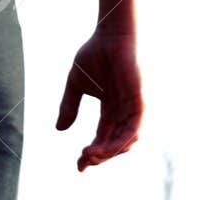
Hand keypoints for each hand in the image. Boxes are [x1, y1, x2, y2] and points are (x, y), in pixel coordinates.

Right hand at [57, 29, 142, 171]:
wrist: (111, 34)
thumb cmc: (95, 53)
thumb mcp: (75, 84)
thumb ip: (69, 106)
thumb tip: (59, 129)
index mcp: (110, 109)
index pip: (102, 139)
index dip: (91, 154)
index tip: (79, 166)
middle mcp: (123, 112)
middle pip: (113, 144)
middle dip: (99, 157)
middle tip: (83, 161)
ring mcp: (132, 108)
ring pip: (125, 142)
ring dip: (108, 153)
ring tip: (90, 155)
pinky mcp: (139, 102)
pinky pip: (133, 130)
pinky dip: (119, 143)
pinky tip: (104, 149)